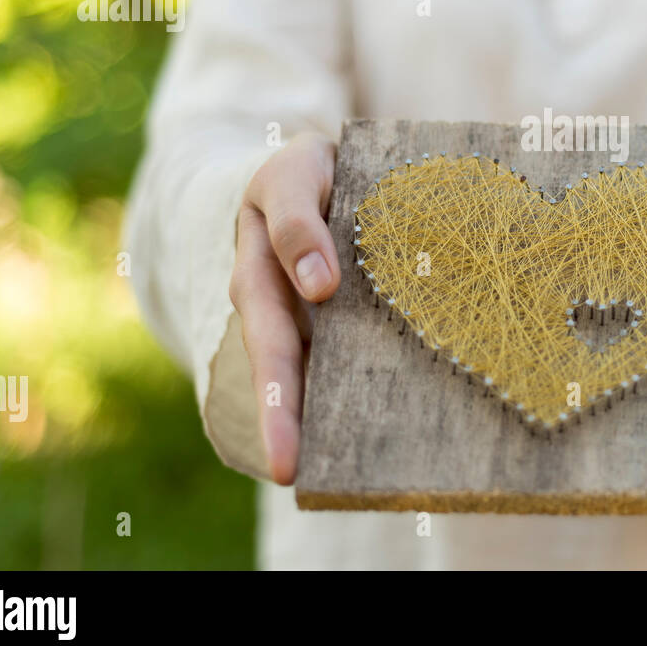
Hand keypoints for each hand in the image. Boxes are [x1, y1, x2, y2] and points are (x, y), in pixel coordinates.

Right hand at [229, 132, 340, 484]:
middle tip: (295, 478)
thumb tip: (319, 287)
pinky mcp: (343, 319)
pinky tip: (386, 423)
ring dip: (325, 418)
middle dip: (288, 426)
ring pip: (315, 372)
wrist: (317, 167)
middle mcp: (278, 306)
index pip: (268, 343)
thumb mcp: (294, 175)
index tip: (284, 458)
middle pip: (284, 372)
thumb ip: (297, 222)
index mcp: (260, 275)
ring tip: (342, 469)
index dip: (277, 399)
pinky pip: (348, 358)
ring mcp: (307, 316)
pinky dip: (360, 391)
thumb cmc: (306, 172)